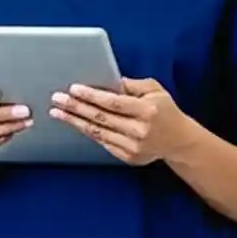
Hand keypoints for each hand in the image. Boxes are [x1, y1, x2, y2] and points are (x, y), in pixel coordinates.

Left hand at [50, 77, 190, 165]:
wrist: (179, 140)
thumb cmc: (165, 110)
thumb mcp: (155, 90)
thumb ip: (132, 84)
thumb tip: (109, 80)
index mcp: (148, 111)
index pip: (114, 103)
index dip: (92, 96)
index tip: (73, 89)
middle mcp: (140, 131)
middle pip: (101, 118)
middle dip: (76, 107)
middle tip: (57, 99)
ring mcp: (134, 147)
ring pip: (98, 133)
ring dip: (75, 121)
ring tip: (57, 112)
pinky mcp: (129, 157)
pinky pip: (103, 142)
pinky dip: (87, 132)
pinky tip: (75, 123)